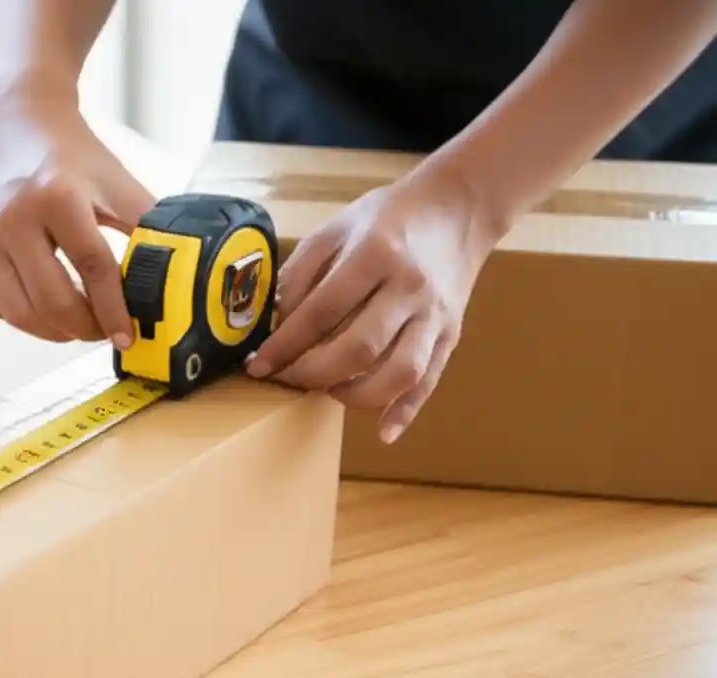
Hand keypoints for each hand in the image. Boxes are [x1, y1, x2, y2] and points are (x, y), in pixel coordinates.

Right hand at [0, 84, 154, 345]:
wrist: (15, 117)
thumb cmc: (71, 153)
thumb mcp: (115, 182)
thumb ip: (147, 225)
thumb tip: (176, 272)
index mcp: (56, 196)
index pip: (92, 269)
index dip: (114, 310)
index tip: (127, 335)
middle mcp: (12, 217)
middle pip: (51, 300)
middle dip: (84, 328)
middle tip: (103, 331)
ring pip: (18, 312)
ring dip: (53, 331)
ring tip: (76, 325)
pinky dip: (20, 318)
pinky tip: (42, 310)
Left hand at [246, 169, 499, 442]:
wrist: (459, 207)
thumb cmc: (389, 217)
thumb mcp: (336, 228)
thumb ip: (300, 272)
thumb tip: (273, 321)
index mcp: (375, 254)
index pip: (321, 312)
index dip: (285, 344)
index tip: (258, 363)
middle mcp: (409, 287)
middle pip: (359, 348)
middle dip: (313, 374)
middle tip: (287, 378)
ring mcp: (435, 314)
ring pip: (399, 373)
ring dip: (356, 394)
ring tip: (328, 390)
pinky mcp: (452, 332)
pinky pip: (430, 380)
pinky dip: (406, 410)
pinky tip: (383, 431)